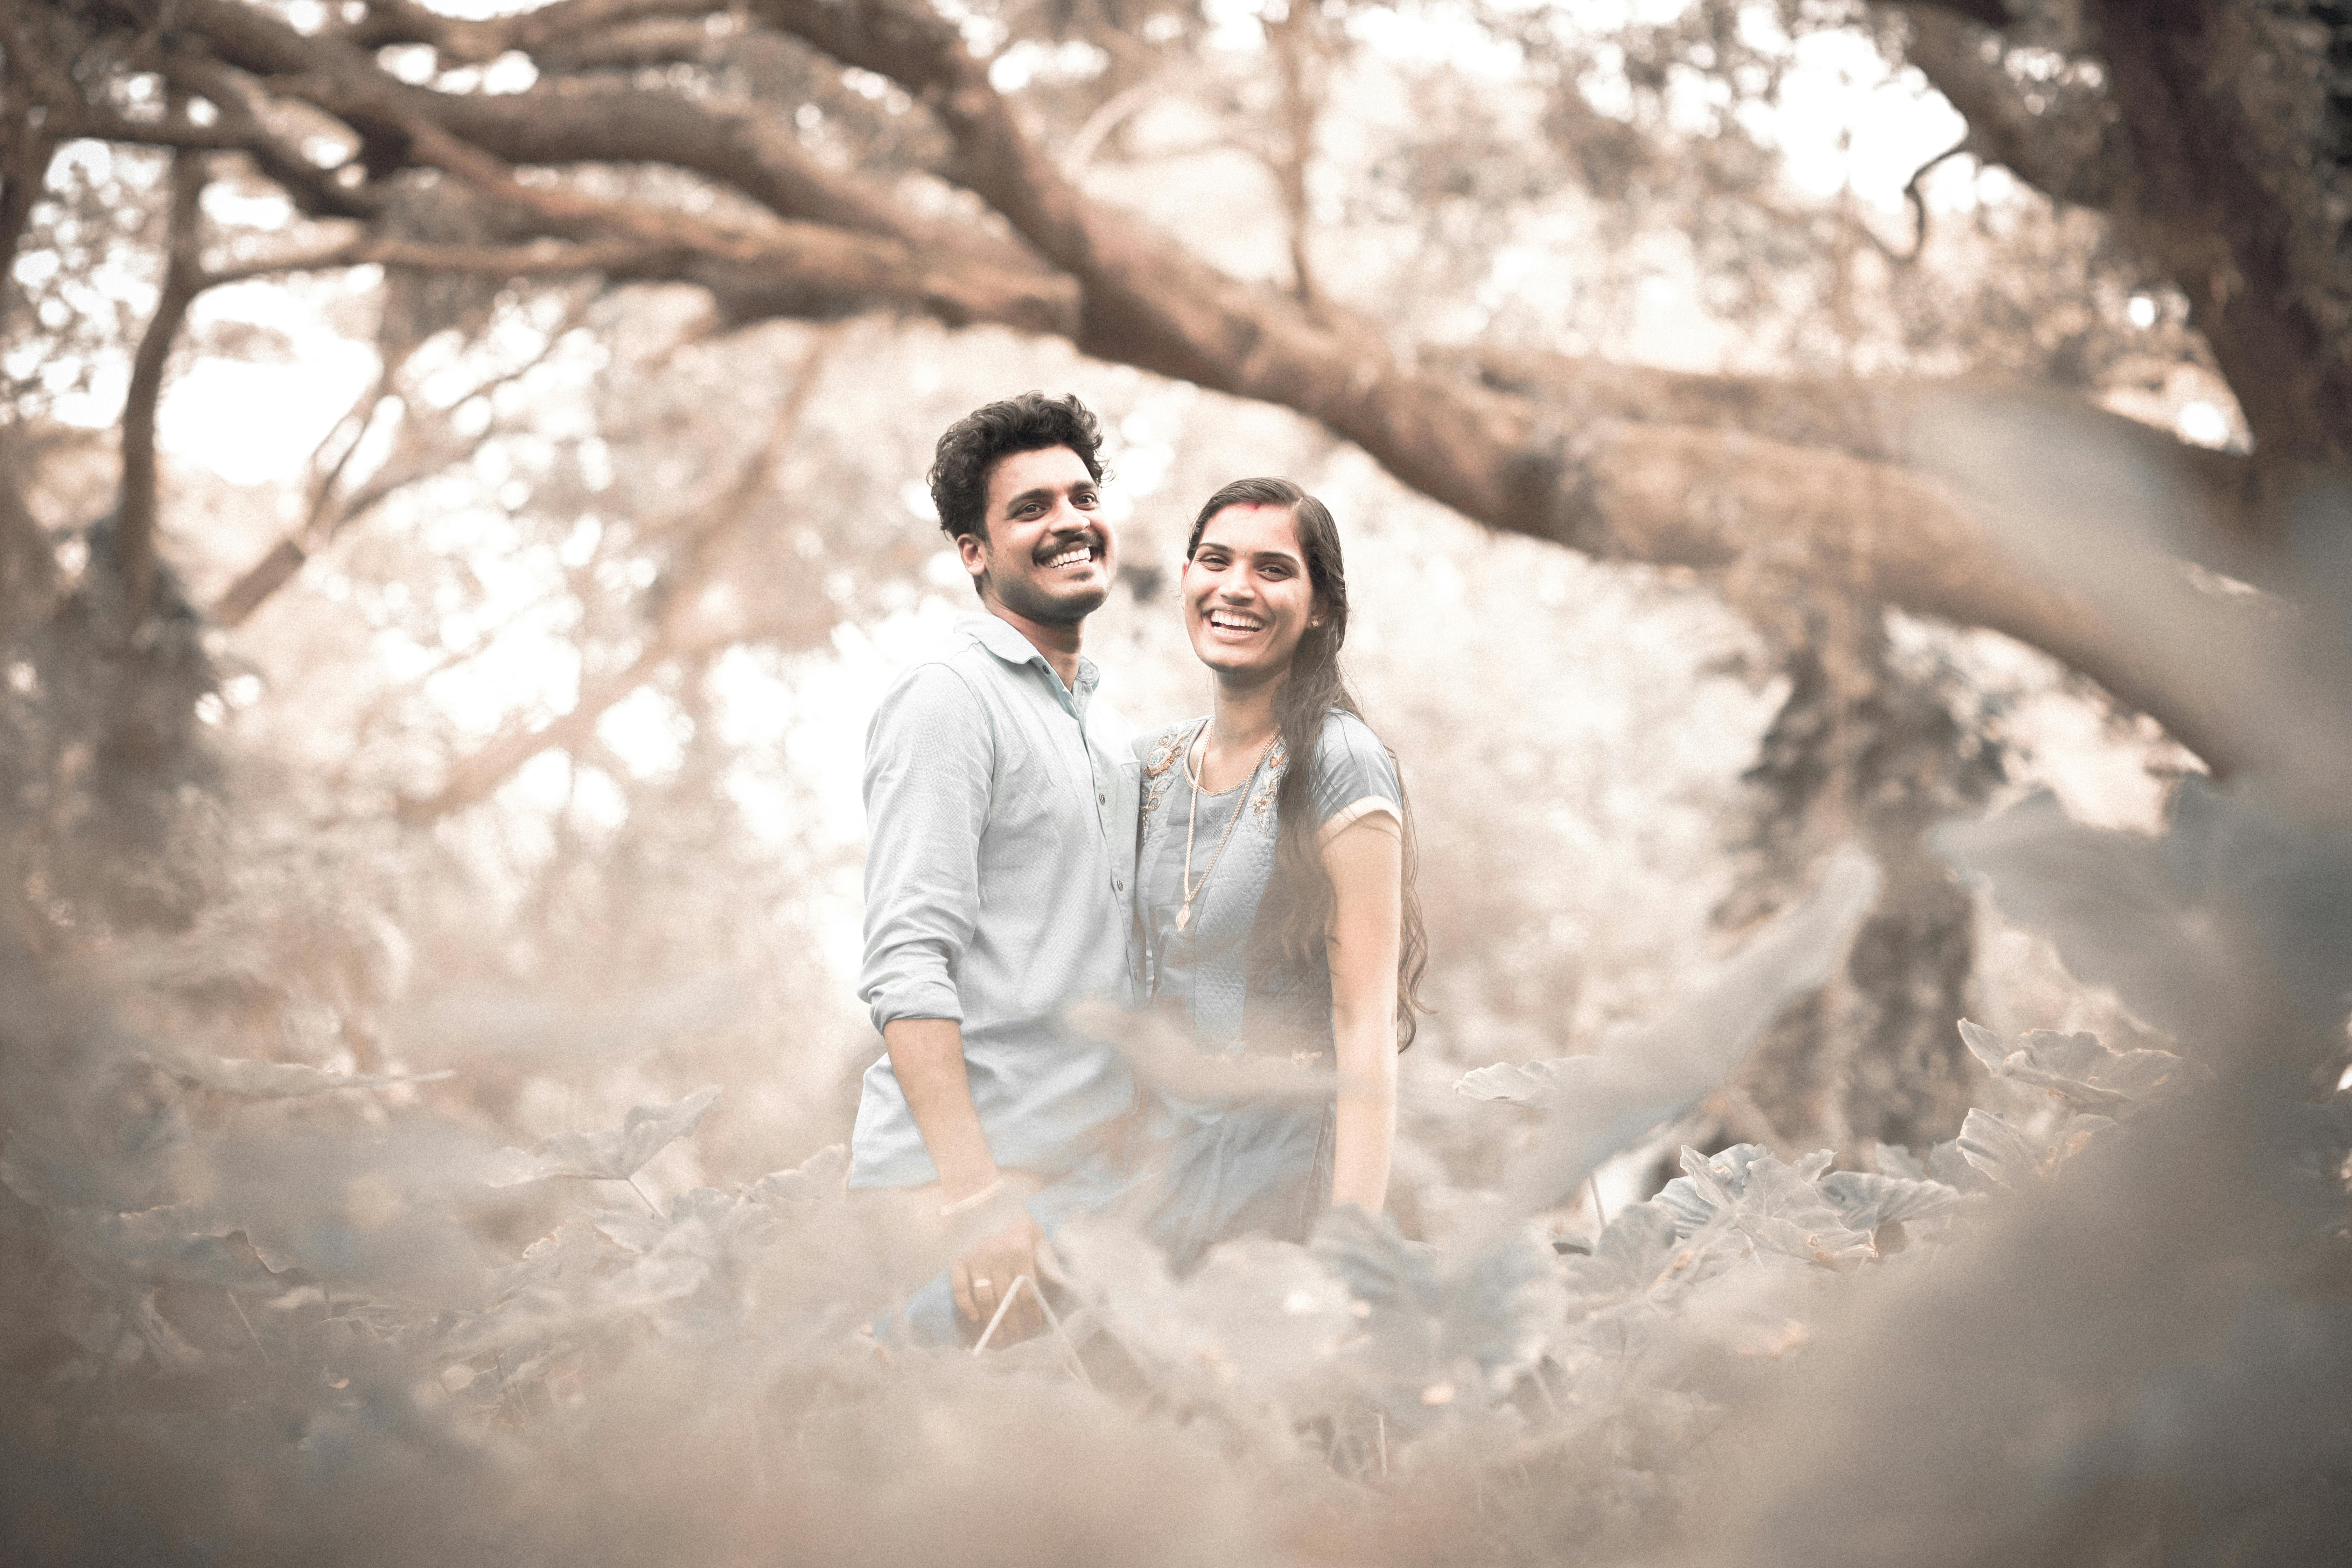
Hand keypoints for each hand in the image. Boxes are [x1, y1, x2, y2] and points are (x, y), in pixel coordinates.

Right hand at [952, 1210, 1044, 1344]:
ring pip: (983, 1298)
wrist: (994, 1207)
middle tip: (1015, 1339)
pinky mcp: (960, 1260)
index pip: (1027, 1291)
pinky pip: (959, 1287)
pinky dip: (965, 1305)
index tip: (1034, 1328)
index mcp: (1020, 1250)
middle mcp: (996, 1253)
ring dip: (990, 1322)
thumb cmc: (1022, 1231)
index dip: (1031, 1313)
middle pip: (1005, 1299)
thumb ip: (1049, 1266)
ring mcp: (976, 1257)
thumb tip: (1062, 1289)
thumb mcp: (1041, 1243)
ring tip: (998, 1338)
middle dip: (1011, 1324)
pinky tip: (974, 1318)